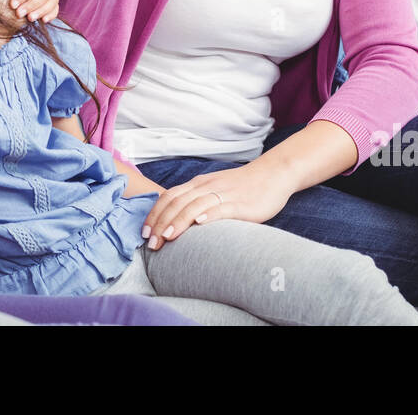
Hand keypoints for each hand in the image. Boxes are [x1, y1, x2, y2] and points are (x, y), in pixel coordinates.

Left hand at [141, 162, 295, 249]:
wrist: (273, 174)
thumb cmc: (243, 187)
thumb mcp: (215, 190)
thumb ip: (197, 201)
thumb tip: (176, 221)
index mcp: (198, 184)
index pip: (169, 197)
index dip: (154, 214)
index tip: (145, 233)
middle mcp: (207, 187)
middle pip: (177, 203)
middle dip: (161, 223)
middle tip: (151, 243)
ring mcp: (223, 194)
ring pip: (195, 206)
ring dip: (178, 222)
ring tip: (167, 237)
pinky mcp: (240, 204)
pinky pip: (221, 207)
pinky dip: (208, 215)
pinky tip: (199, 224)